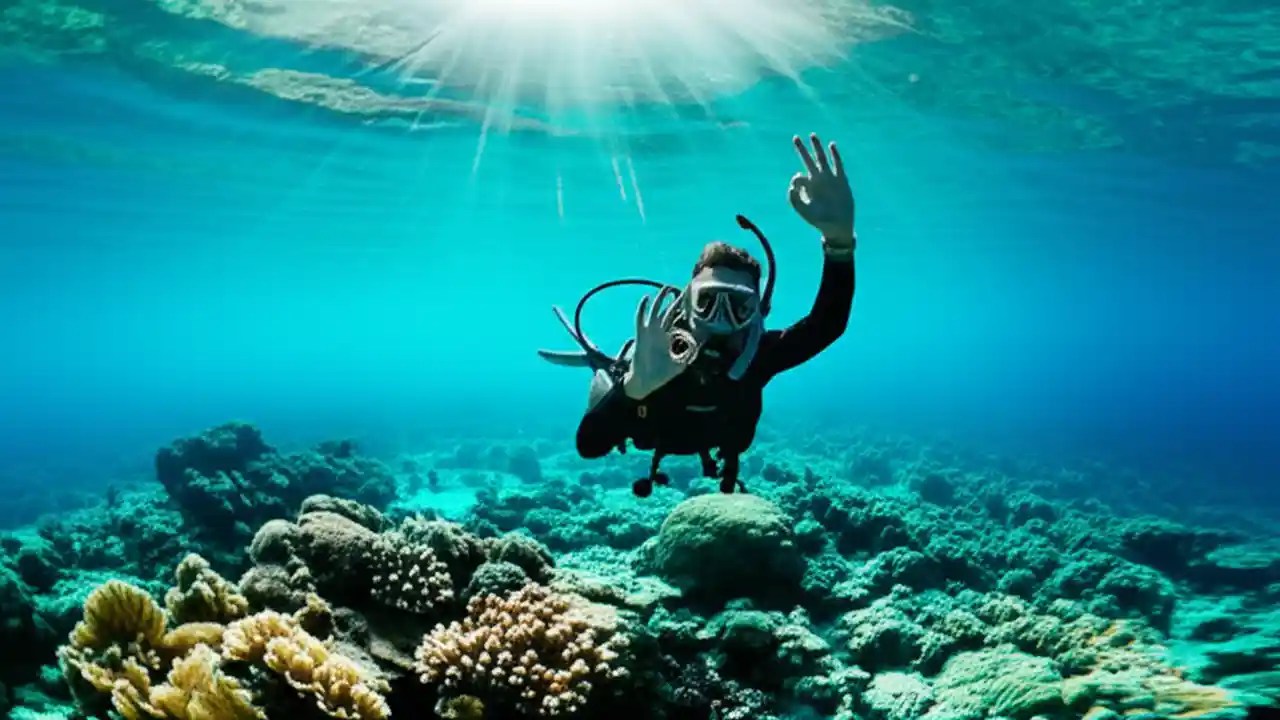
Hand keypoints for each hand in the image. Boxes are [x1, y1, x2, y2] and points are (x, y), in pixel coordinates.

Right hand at [622, 287, 689, 399]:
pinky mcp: (641, 335)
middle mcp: (659, 332)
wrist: (646, 381)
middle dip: (673, 301)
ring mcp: (649, 332)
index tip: (689, 301)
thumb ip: (689, 354)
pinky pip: (640, 319)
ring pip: (655, 312)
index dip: (681, 311)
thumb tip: (700, 344)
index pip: (675, 320)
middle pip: (667, 312)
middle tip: (681, 290)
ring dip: (660, 300)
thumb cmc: (661, 374)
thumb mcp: (680, 364)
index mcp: (667, 338)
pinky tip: (646, 298)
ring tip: (666, 288)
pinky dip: (643, 309)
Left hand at [788, 133, 854, 254]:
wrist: (837, 225)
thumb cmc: (819, 221)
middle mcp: (817, 181)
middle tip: (795, 138)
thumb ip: (795, 201)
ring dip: (817, 147)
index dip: (796, 179)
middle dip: (801, 150)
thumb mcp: (804, 212)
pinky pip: (837, 165)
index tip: (797, 188)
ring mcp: (829, 179)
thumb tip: (791, 186)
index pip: (798, 176)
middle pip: (808, 161)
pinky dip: (834, 155)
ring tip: (812, 135)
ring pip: (821, 159)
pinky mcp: (841, 180)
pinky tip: (831, 145)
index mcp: (807, 188)